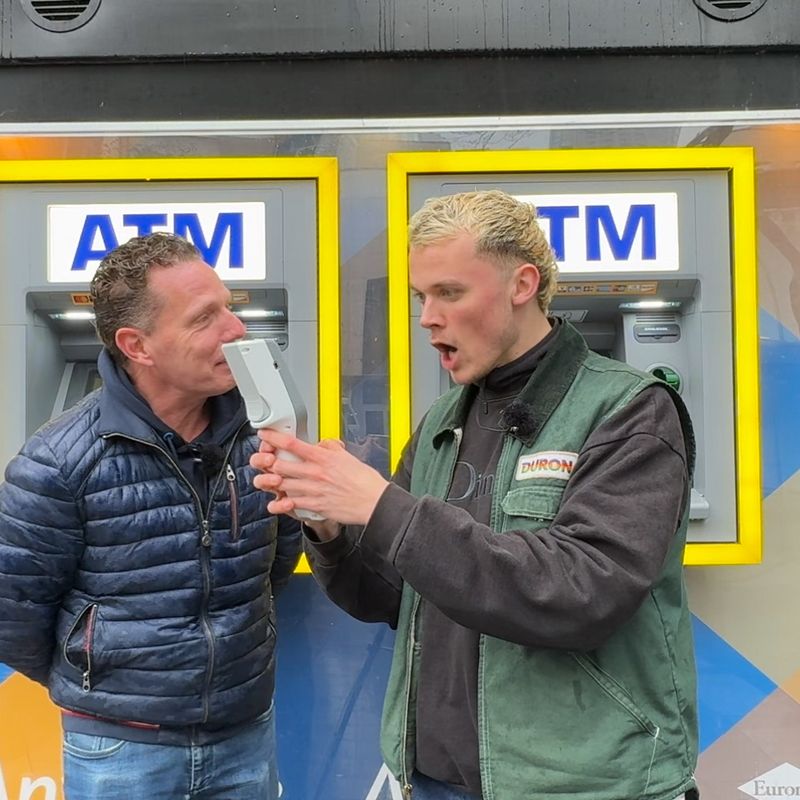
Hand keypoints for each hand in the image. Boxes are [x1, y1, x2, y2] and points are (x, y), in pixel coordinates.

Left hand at [250, 430, 389, 525]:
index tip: (264, 434)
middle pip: (280, 464)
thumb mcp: (347, 456)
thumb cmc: (364, 481)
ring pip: (282, 484)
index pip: (292, 443)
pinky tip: (275, 503)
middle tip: (261, 460)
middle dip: (266, 462)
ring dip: (270, 483)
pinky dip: (280, 504)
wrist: (373, 501)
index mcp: (323, 457)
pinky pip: (291, 504)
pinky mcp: (315, 505)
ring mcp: (313, 489)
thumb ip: (331, 448)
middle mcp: (315, 472)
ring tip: (264, 481)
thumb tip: (322, 444)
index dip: (273, 437)